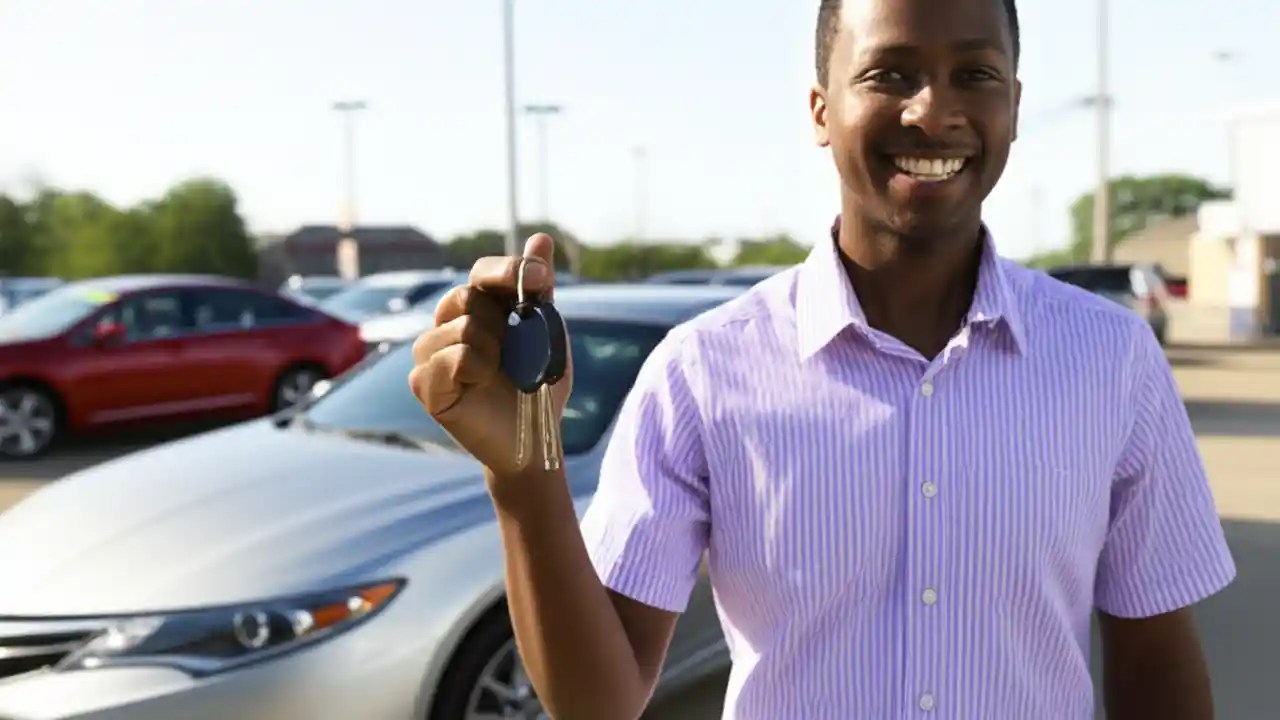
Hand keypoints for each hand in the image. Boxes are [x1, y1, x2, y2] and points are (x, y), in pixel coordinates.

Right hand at [408, 234, 572, 477]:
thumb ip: (539, 288)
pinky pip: (452, 358)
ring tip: (497, 375)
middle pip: (467, 296)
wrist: (533, 438)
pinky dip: (476, 371)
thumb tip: (541, 237)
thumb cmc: (538, 385)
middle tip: (515, 353)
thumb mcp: (547, 332)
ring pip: (463, 327)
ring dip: (494, 353)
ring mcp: (429, 353)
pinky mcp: (423, 382)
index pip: (482, 273)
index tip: (542, 278)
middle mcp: (446, 324)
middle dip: (503, 323)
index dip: (509, 271)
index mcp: (476, 308)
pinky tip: (478, 387)